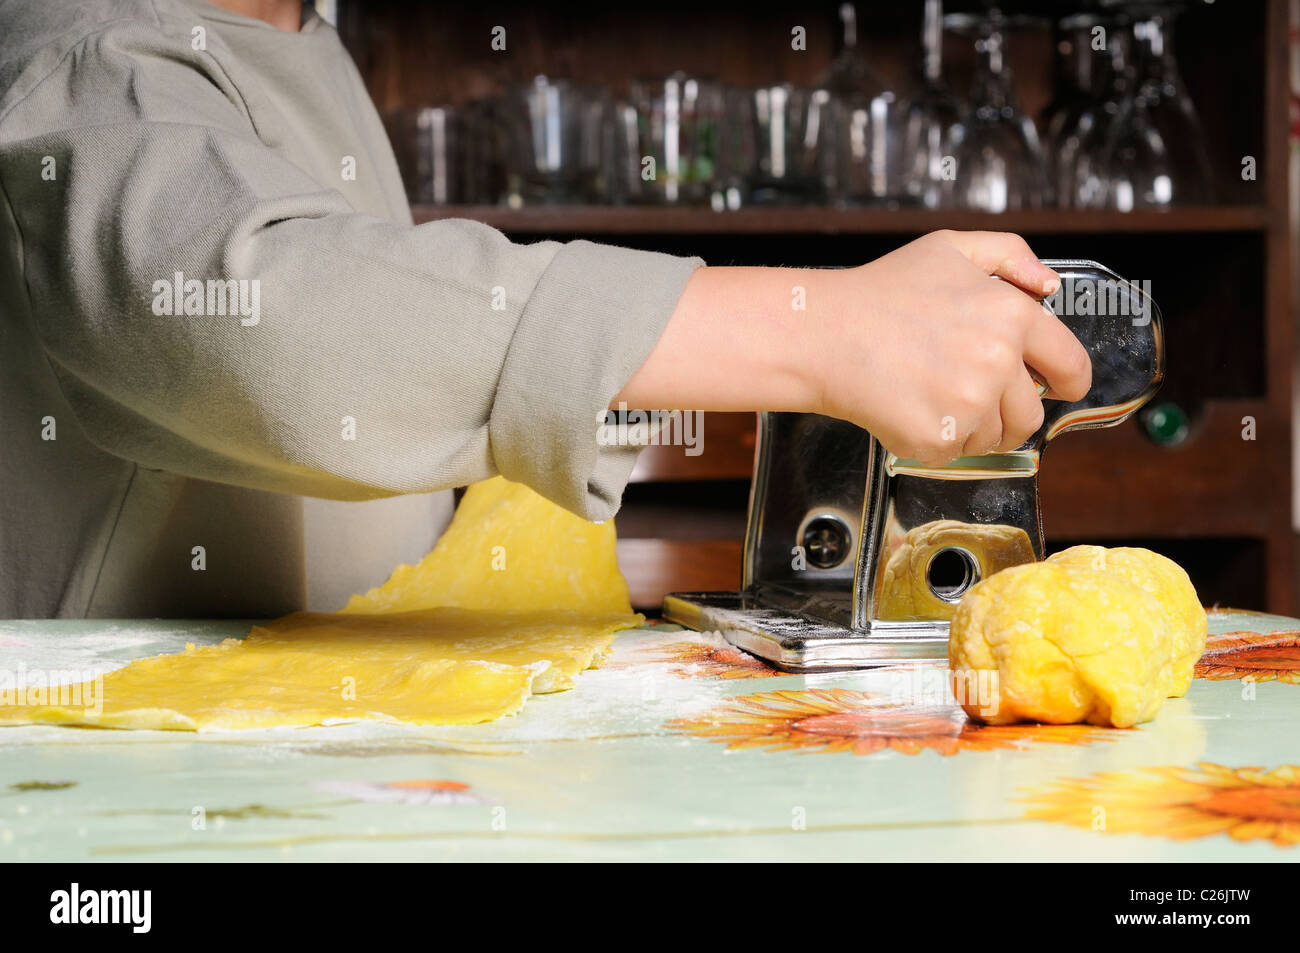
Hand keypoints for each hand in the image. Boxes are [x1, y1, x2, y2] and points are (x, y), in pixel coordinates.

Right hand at [816, 230, 1090, 464]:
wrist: (824, 334)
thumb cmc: (881, 292)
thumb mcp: (950, 247)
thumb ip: (1011, 255)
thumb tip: (1049, 286)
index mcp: (1012, 315)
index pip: (1071, 365)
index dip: (1070, 382)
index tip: (1061, 389)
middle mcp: (998, 361)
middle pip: (1031, 413)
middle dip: (1009, 410)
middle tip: (971, 394)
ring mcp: (969, 404)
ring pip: (995, 437)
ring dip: (973, 425)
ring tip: (932, 395)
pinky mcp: (939, 438)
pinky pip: (956, 452)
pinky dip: (936, 438)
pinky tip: (911, 407)